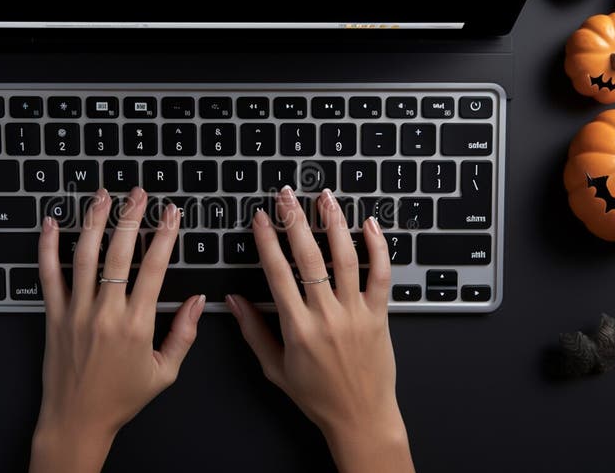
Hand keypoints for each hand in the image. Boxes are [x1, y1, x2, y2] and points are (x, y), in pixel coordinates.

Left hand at [30, 187, 204, 472]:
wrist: (77, 420)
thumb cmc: (120, 398)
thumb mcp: (165, 372)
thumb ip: (185, 334)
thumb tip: (200, 301)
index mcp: (136, 325)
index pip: (154, 268)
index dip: (165, 235)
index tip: (171, 213)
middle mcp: (105, 313)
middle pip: (119, 252)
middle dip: (131, 217)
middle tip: (139, 194)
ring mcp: (76, 312)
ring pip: (84, 256)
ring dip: (94, 221)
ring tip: (103, 196)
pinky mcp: (53, 316)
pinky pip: (48, 275)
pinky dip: (47, 247)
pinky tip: (51, 223)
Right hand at [226, 187, 413, 472]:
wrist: (360, 417)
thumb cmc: (317, 396)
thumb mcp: (275, 368)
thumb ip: (254, 331)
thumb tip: (233, 301)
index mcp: (298, 328)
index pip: (278, 273)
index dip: (266, 241)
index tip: (260, 218)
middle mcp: (327, 316)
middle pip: (309, 257)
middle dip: (294, 221)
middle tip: (286, 196)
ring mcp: (356, 313)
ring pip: (345, 258)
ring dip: (334, 223)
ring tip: (324, 198)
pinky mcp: (379, 315)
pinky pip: (381, 275)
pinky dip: (377, 247)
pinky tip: (370, 225)